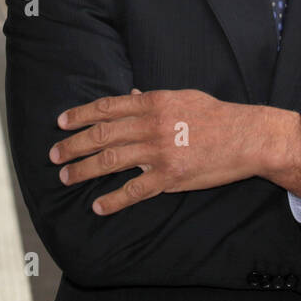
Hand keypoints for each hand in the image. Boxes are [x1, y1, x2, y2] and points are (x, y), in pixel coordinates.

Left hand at [50, 89, 265, 214]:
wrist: (246, 137)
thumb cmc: (216, 115)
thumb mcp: (183, 97)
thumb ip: (154, 98)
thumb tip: (131, 94)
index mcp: (153, 102)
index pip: (107, 108)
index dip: (80, 115)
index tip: (61, 122)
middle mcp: (152, 125)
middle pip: (102, 135)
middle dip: (73, 145)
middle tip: (54, 155)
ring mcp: (160, 152)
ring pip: (111, 162)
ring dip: (83, 170)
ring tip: (66, 177)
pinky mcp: (170, 177)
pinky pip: (135, 191)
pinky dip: (113, 200)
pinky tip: (98, 206)